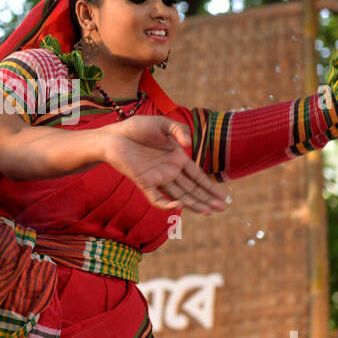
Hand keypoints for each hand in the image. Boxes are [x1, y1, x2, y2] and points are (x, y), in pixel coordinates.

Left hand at [103, 116, 227, 213]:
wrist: (114, 135)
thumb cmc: (137, 128)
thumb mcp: (162, 124)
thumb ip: (178, 130)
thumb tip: (188, 144)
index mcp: (176, 158)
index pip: (197, 176)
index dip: (209, 186)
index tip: (223, 196)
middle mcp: (169, 171)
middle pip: (192, 189)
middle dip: (207, 199)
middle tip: (222, 209)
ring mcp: (157, 178)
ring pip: (179, 196)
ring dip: (194, 204)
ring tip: (208, 212)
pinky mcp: (144, 182)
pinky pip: (157, 198)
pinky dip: (167, 204)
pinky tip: (180, 206)